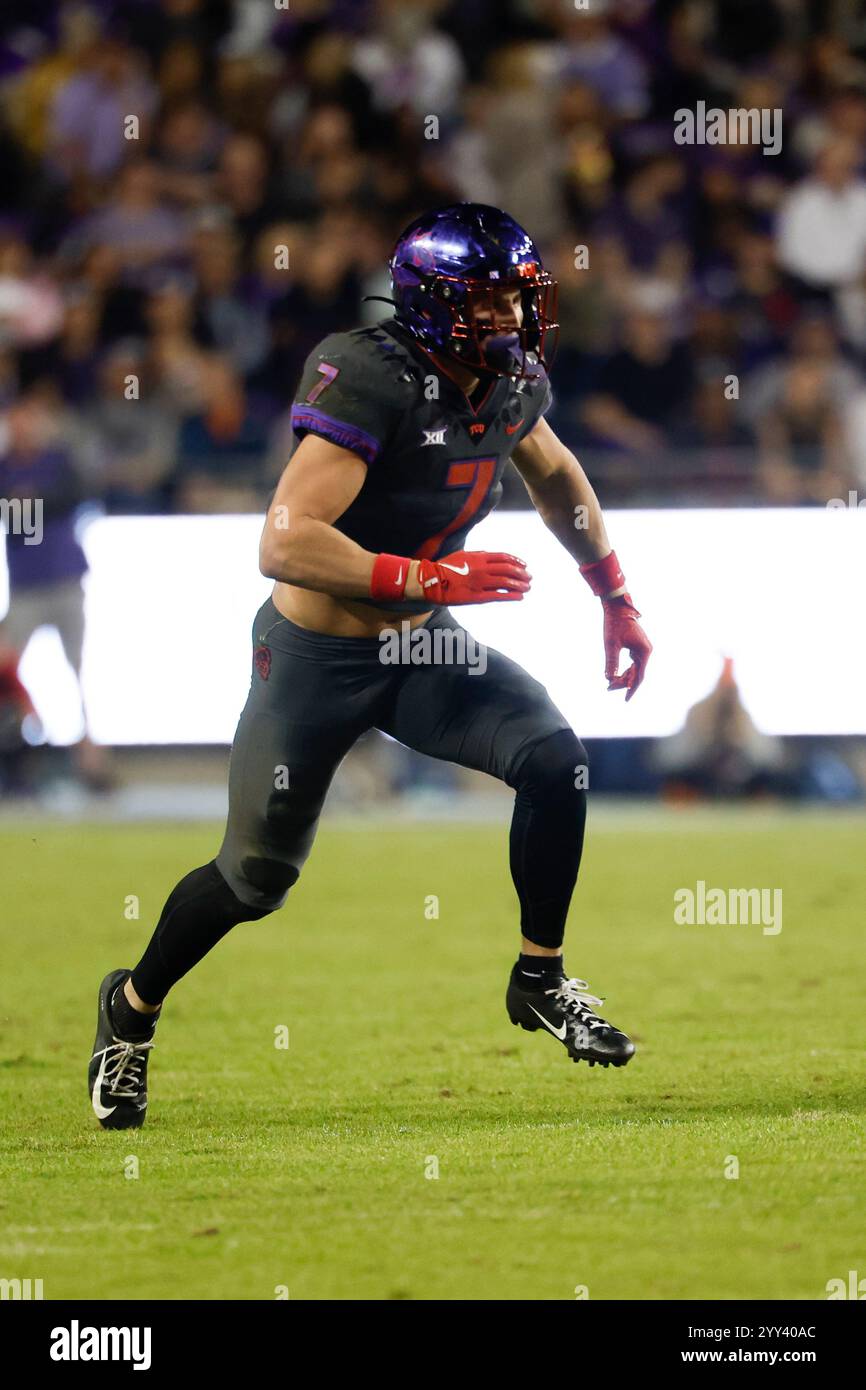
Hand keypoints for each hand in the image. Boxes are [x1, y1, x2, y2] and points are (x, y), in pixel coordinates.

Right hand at [415, 550, 530, 604]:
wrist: (431, 580)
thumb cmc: (445, 567)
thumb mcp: (463, 554)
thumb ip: (478, 555)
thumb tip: (491, 556)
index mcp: (479, 557)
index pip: (504, 558)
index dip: (517, 562)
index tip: (525, 565)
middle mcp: (482, 569)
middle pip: (508, 570)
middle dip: (521, 574)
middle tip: (529, 578)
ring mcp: (480, 583)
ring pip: (506, 583)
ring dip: (520, 585)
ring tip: (527, 588)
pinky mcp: (477, 597)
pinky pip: (498, 596)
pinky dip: (511, 596)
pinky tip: (520, 597)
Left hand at [602, 593, 651, 700]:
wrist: (617, 606)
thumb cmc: (614, 624)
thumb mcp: (611, 644)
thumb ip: (611, 662)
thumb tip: (608, 678)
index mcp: (644, 651)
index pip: (639, 675)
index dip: (631, 688)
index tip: (626, 700)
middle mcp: (646, 651)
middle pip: (637, 673)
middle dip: (624, 683)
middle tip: (609, 689)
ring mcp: (642, 649)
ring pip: (634, 668)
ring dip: (624, 676)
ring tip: (610, 685)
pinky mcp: (636, 646)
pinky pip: (633, 662)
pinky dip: (625, 669)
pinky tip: (616, 675)